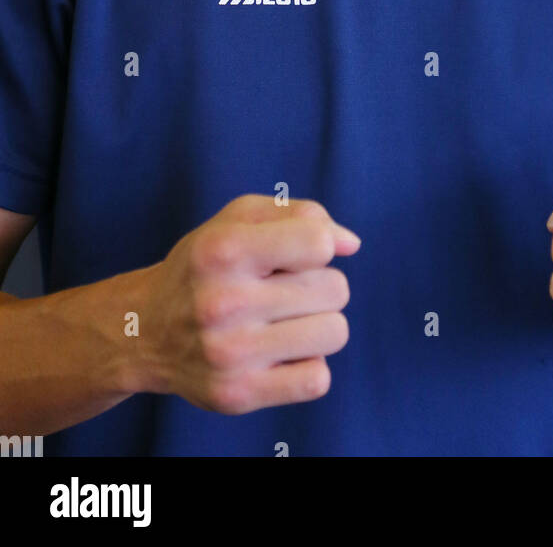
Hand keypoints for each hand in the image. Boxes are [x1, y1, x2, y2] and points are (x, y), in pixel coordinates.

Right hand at [136, 193, 359, 412]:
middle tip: (285, 290)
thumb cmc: (205, 265)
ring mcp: (230, 354)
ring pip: (335, 333)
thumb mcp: (238, 218)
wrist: (144, 331)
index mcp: (224, 249)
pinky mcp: (237, 395)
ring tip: (285, 321)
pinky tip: (280, 354)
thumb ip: (300, 214)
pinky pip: (317, 380)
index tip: (296, 253)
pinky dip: (309, 365)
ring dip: (319, 324)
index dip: (319, 245)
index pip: (318, 243)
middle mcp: (223, 302)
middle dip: (321, 284)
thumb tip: (351, 244)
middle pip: (335, 289)